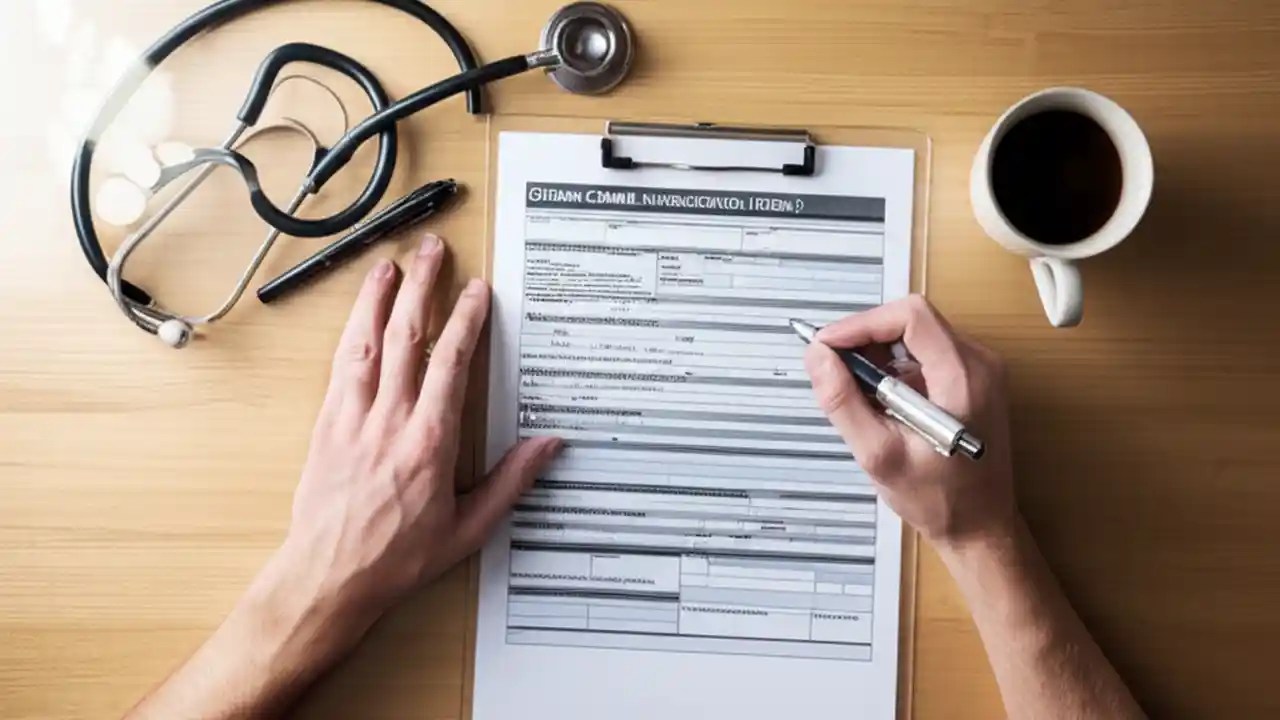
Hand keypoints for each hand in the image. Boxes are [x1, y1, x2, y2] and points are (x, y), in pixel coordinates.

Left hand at [282, 234, 560, 648]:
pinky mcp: (326, 424)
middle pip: (406, 336)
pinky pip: (341, 366)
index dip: (466, 319)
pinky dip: (352, 332)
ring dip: (379, 297)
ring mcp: (352, 417)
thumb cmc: (397, 557)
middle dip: (422, 287)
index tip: (476, 291)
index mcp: (429, 441)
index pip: (451, 363)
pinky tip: (359, 314)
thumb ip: (511, 482)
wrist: (329, 577)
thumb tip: (548, 446)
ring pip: (367, 342)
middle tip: (433, 250)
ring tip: (391, 264)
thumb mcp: (469, 529)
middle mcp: (389, 420)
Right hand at [803, 295, 1015, 549]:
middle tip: (834, 372)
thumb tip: (817, 356)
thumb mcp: (879, 455)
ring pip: (916, 337)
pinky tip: (880, 405)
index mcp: (963, 376)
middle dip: (865, 340)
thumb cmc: (938, 500)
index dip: (862, 324)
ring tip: (857, 396)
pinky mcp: (972, 382)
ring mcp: (979, 371)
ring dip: (878, 357)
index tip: (826, 347)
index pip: (910, 316)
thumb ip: (844, 402)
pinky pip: (925, 356)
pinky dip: (894, 370)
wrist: (981, 528)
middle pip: (911, 322)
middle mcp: (979, 363)